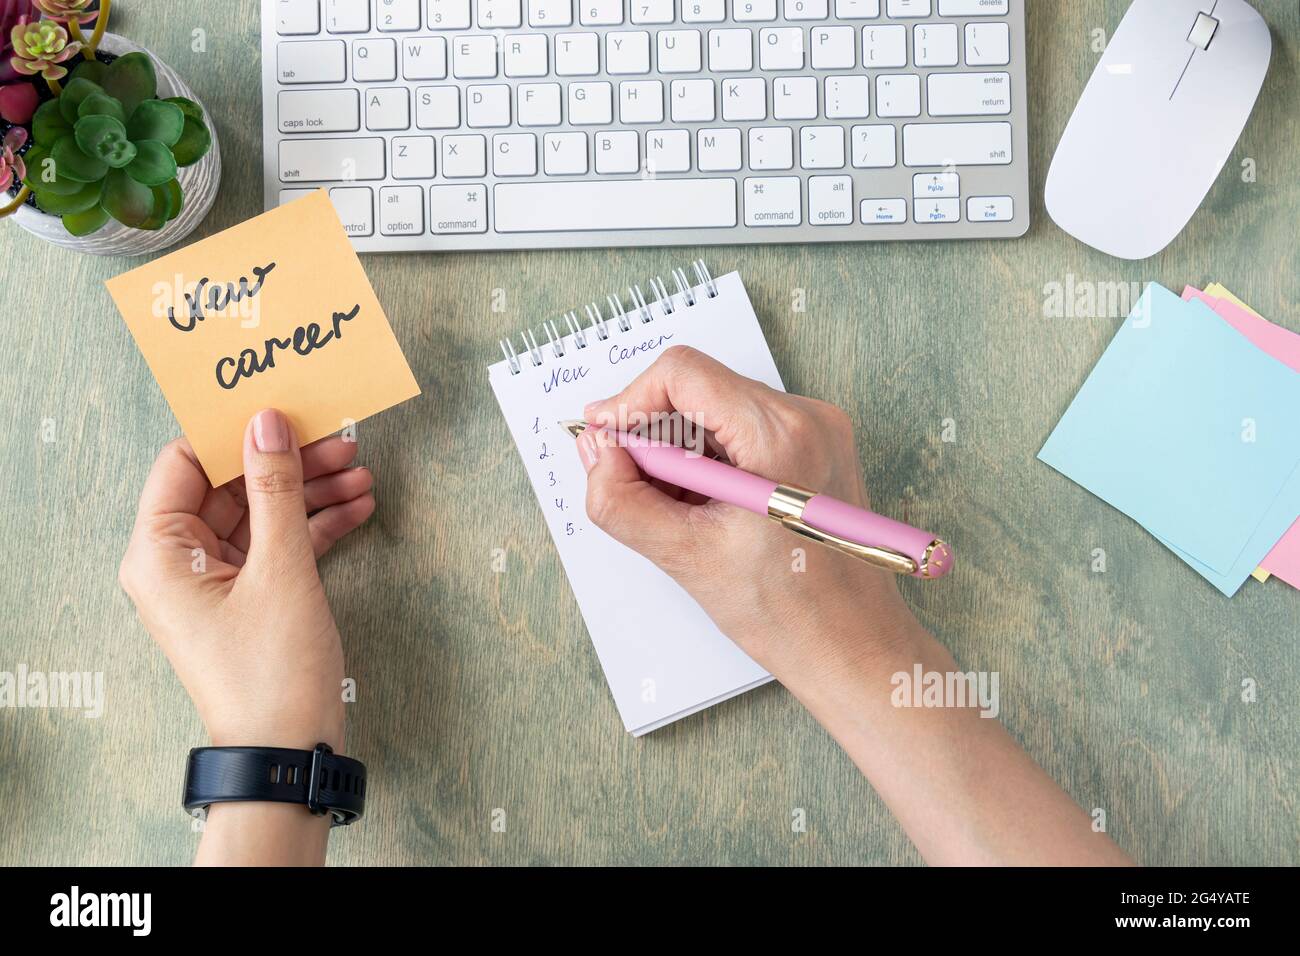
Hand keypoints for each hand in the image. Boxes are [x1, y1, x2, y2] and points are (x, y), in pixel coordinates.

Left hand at [119, 409, 373, 752]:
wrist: (288, 750)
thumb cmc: (272, 672)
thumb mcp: (280, 569)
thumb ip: (275, 489)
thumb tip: (266, 424)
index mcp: (159, 553)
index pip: (184, 463)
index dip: (233, 433)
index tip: (283, 411)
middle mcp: (178, 563)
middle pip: (230, 485)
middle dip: (288, 462)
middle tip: (340, 440)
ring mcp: (215, 582)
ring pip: (262, 512)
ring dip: (311, 491)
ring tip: (361, 473)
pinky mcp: (249, 597)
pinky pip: (278, 544)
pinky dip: (315, 526)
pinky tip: (357, 508)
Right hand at [578, 345, 921, 691]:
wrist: (853, 646)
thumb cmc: (788, 612)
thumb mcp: (684, 557)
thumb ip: (621, 499)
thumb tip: (596, 451)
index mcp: (780, 435)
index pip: (683, 373)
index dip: (630, 401)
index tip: (605, 437)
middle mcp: (808, 417)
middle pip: (700, 387)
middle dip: (653, 430)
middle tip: (630, 482)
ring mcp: (819, 429)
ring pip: (719, 408)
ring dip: (680, 448)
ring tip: (675, 509)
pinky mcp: (819, 446)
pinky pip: (746, 429)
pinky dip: (710, 458)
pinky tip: (705, 508)